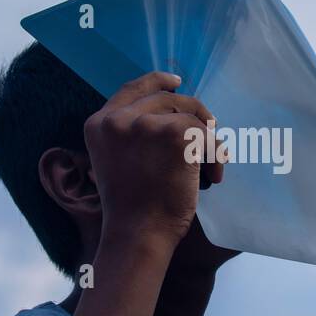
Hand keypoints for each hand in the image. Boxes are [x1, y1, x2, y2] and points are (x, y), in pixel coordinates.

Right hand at [83, 71, 224, 248]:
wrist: (138, 234)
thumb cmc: (132, 209)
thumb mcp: (116, 161)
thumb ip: (130, 135)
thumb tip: (170, 115)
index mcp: (99, 124)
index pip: (132, 89)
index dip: (157, 81)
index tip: (178, 82)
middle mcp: (118, 119)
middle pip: (167, 98)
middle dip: (194, 114)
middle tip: (211, 133)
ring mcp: (145, 124)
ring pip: (190, 116)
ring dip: (207, 140)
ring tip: (211, 167)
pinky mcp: (174, 134)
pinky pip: (206, 135)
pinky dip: (216, 155)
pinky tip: (213, 177)